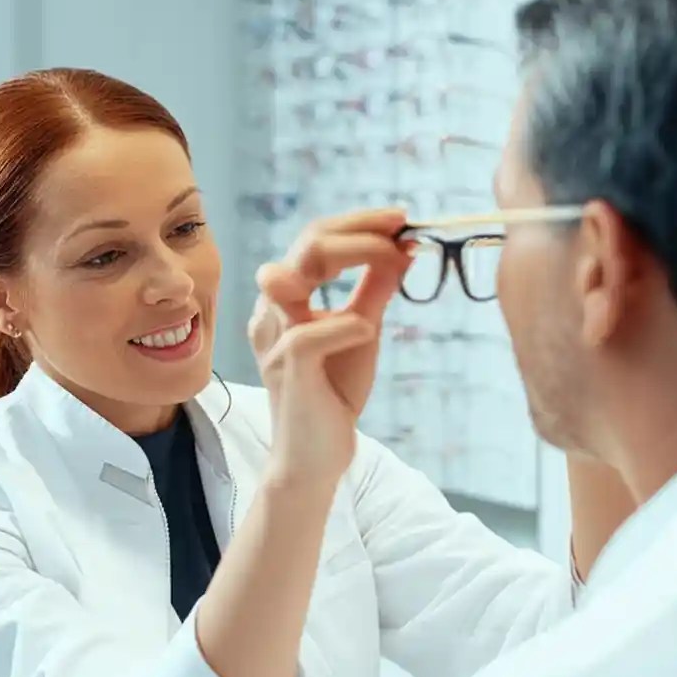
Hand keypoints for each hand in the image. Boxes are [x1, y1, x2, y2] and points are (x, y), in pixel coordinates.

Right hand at [248, 208, 412, 484]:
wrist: (314, 458)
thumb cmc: (331, 394)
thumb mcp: (360, 331)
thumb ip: (374, 291)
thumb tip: (403, 249)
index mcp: (287, 296)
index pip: (315, 239)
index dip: (359, 223)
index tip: (402, 218)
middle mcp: (273, 310)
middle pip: (307, 244)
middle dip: (360, 228)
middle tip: (402, 225)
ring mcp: (275, 339)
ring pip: (294, 273)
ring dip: (351, 255)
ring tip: (393, 258)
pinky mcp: (287, 372)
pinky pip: (309, 336)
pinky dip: (345, 326)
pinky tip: (368, 330)